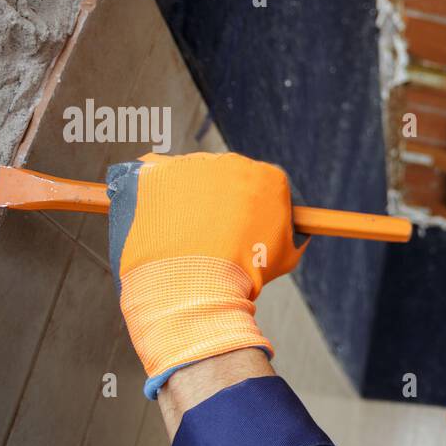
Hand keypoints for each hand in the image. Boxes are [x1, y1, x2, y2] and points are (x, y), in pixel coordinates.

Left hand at [106, 152, 307, 398]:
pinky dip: (149, 193)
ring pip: (187, 177)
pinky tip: (153, 219)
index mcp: (269, 177)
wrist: (198, 283)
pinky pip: (150, 175)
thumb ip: (290, 235)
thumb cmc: (246, 275)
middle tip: (206, 236)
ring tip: (178, 236)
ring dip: (182, 199)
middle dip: (214, 202)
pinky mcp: (157, 170)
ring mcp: (193, 163)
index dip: (247, 210)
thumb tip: (297, 232)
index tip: (237, 230)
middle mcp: (233, 162)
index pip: (259, 185)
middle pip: (223, 177)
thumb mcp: (286, 257)